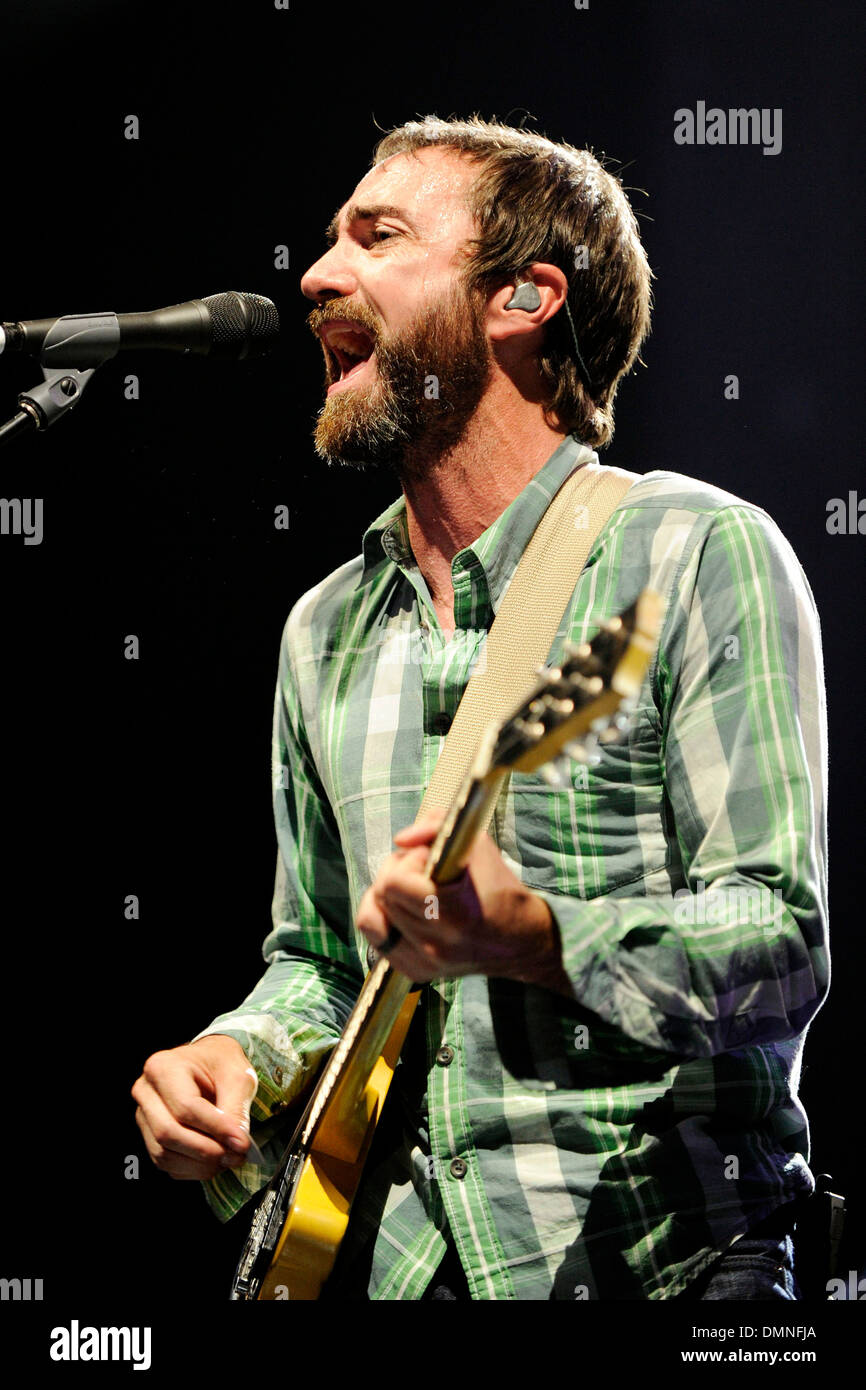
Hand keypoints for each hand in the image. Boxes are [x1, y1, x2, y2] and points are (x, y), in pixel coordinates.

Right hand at [132, 1035, 255, 1179]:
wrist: (209, 1062)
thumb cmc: (220, 1063)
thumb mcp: (237, 1075)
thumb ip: (236, 1109)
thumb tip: (237, 1144)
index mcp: (163, 1067)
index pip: (186, 1107)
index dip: (215, 1129)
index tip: (242, 1142)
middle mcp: (146, 1091)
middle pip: (168, 1132)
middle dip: (206, 1150)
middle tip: (236, 1154)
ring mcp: (143, 1115)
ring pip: (164, 1153)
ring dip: (199, 1164)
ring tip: (229, 1158)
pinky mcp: (148, 1135)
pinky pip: (165, 1163)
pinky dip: (191, 1169)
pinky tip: (213, 1161)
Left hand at [356, 811, 572, 994]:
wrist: (521, 939)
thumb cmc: (500, 888)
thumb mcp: (478, 844)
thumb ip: (435, 825)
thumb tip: (400, 840)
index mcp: (454, 912)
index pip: (393, 883)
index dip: (408, 862)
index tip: (429, 860)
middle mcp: (436, 943)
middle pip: (381, 896)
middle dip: (397, 874)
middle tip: (422, 872)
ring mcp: (424, 962)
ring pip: (372, 917)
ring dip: (389, 898)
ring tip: (411, 891)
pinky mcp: (417, 971)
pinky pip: (377, 941)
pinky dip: (385, 921)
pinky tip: (406, 912)